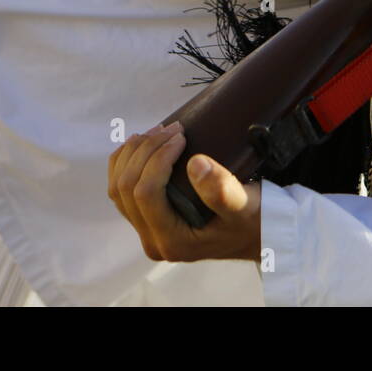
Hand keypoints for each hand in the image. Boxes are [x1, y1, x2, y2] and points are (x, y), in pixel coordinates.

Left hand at [108, 122, 260, 262]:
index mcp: (172, 241)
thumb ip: (222, 191)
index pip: (146, 194)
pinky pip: (121, 190)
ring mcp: (147, 231)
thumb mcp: (246, 207)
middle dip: (145, 151)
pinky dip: (126, 162)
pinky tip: (142, 144)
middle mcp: (153, 240)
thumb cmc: (252, 222)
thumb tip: (195, 163)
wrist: (254, 235)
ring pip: (117, 188)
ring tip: (157, 131)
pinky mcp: (146, 219)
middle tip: (172, 128)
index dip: (157, 159)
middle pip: (126, 189)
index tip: (181, 136)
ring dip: (132, 154)